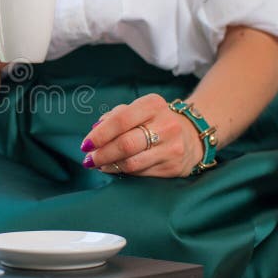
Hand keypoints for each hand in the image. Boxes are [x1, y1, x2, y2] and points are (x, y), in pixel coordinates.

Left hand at [79, 94, 203, 177]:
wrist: (192, 136)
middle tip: (89, 159)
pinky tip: (116, 168)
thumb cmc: (155, 121)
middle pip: (125, 144)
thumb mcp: (138, 110)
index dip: (100, 134)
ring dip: (110, 165)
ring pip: (132, 163)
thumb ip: (115, 117)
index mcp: (153, 105)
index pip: (121, 120)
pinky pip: (141, 173)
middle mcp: (166, 125)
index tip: (85, 144)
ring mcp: (172, 148)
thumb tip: (94, 131)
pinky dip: (123, 172)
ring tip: (99, 165)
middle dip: (102, 154)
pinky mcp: (173, 167)